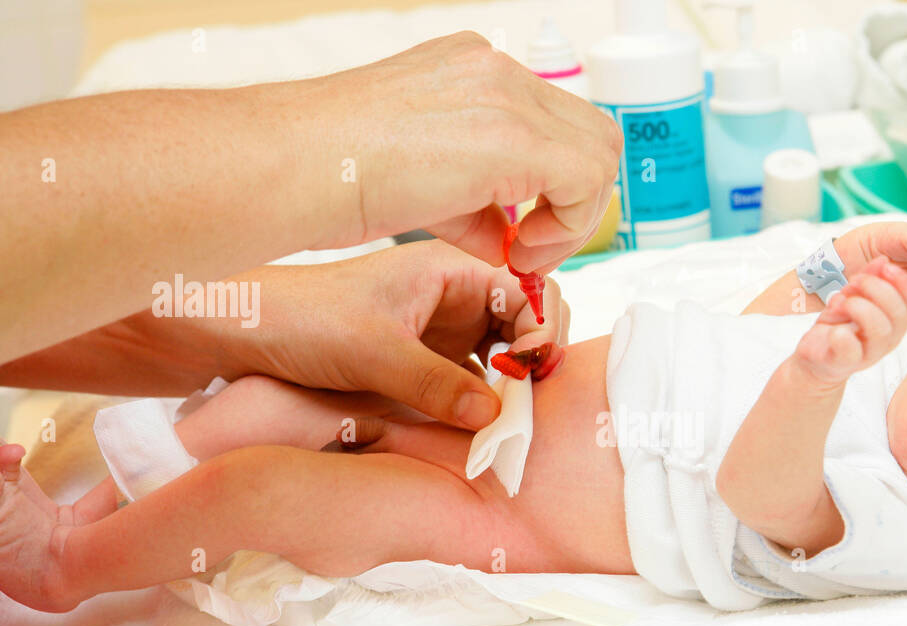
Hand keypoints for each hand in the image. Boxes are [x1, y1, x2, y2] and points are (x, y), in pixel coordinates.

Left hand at [240, 240, 568, 428]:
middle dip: (534, 362)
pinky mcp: (424, 363)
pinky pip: (472, 383)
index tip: (533, 373)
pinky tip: (478, 429)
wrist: (236, 335)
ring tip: (506, 422)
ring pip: (501, 359)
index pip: (529, 292)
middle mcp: (453, 297)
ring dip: (510, 389)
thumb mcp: (372, 353)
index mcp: (450, 271)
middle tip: (527, 402)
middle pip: (524, 326)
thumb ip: (436, 385)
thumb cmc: (297, 320)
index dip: (542, 330)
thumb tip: (495, 415)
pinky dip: (482, 405)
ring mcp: (441, 331)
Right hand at [308, 32, 621, 272]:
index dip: (555, 188)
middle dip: (575, 202)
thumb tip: (505, 238)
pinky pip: (586, 178)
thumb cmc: (327, 177)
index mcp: (470, 70)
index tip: (522, 236)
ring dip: (574, 216)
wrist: (289, 166)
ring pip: (598, 152)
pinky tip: (519, 252)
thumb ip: (474, 204)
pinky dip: (567, 226)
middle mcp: (493, 70)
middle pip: (588, 133)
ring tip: (522, 254)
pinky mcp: (512, 134)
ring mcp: (504, 94)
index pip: (552, 124)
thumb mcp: (418, 183)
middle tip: (531, 250)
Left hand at [794, 256, 906, 385]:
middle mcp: (888, 339)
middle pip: (900, 315)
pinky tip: (832, 328)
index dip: (903, 281)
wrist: (814, 355)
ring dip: (860, 307)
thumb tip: (883, 260)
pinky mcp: (845, 363)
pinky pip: (850, 349)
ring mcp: (869, 353)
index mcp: (894, 320)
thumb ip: (869, 278)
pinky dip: (841, 335)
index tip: (886, 266)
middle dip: (879, 290)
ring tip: (840, 302)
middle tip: (856, 280)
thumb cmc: (838, 325)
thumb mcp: (853, 296)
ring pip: (879, 330)